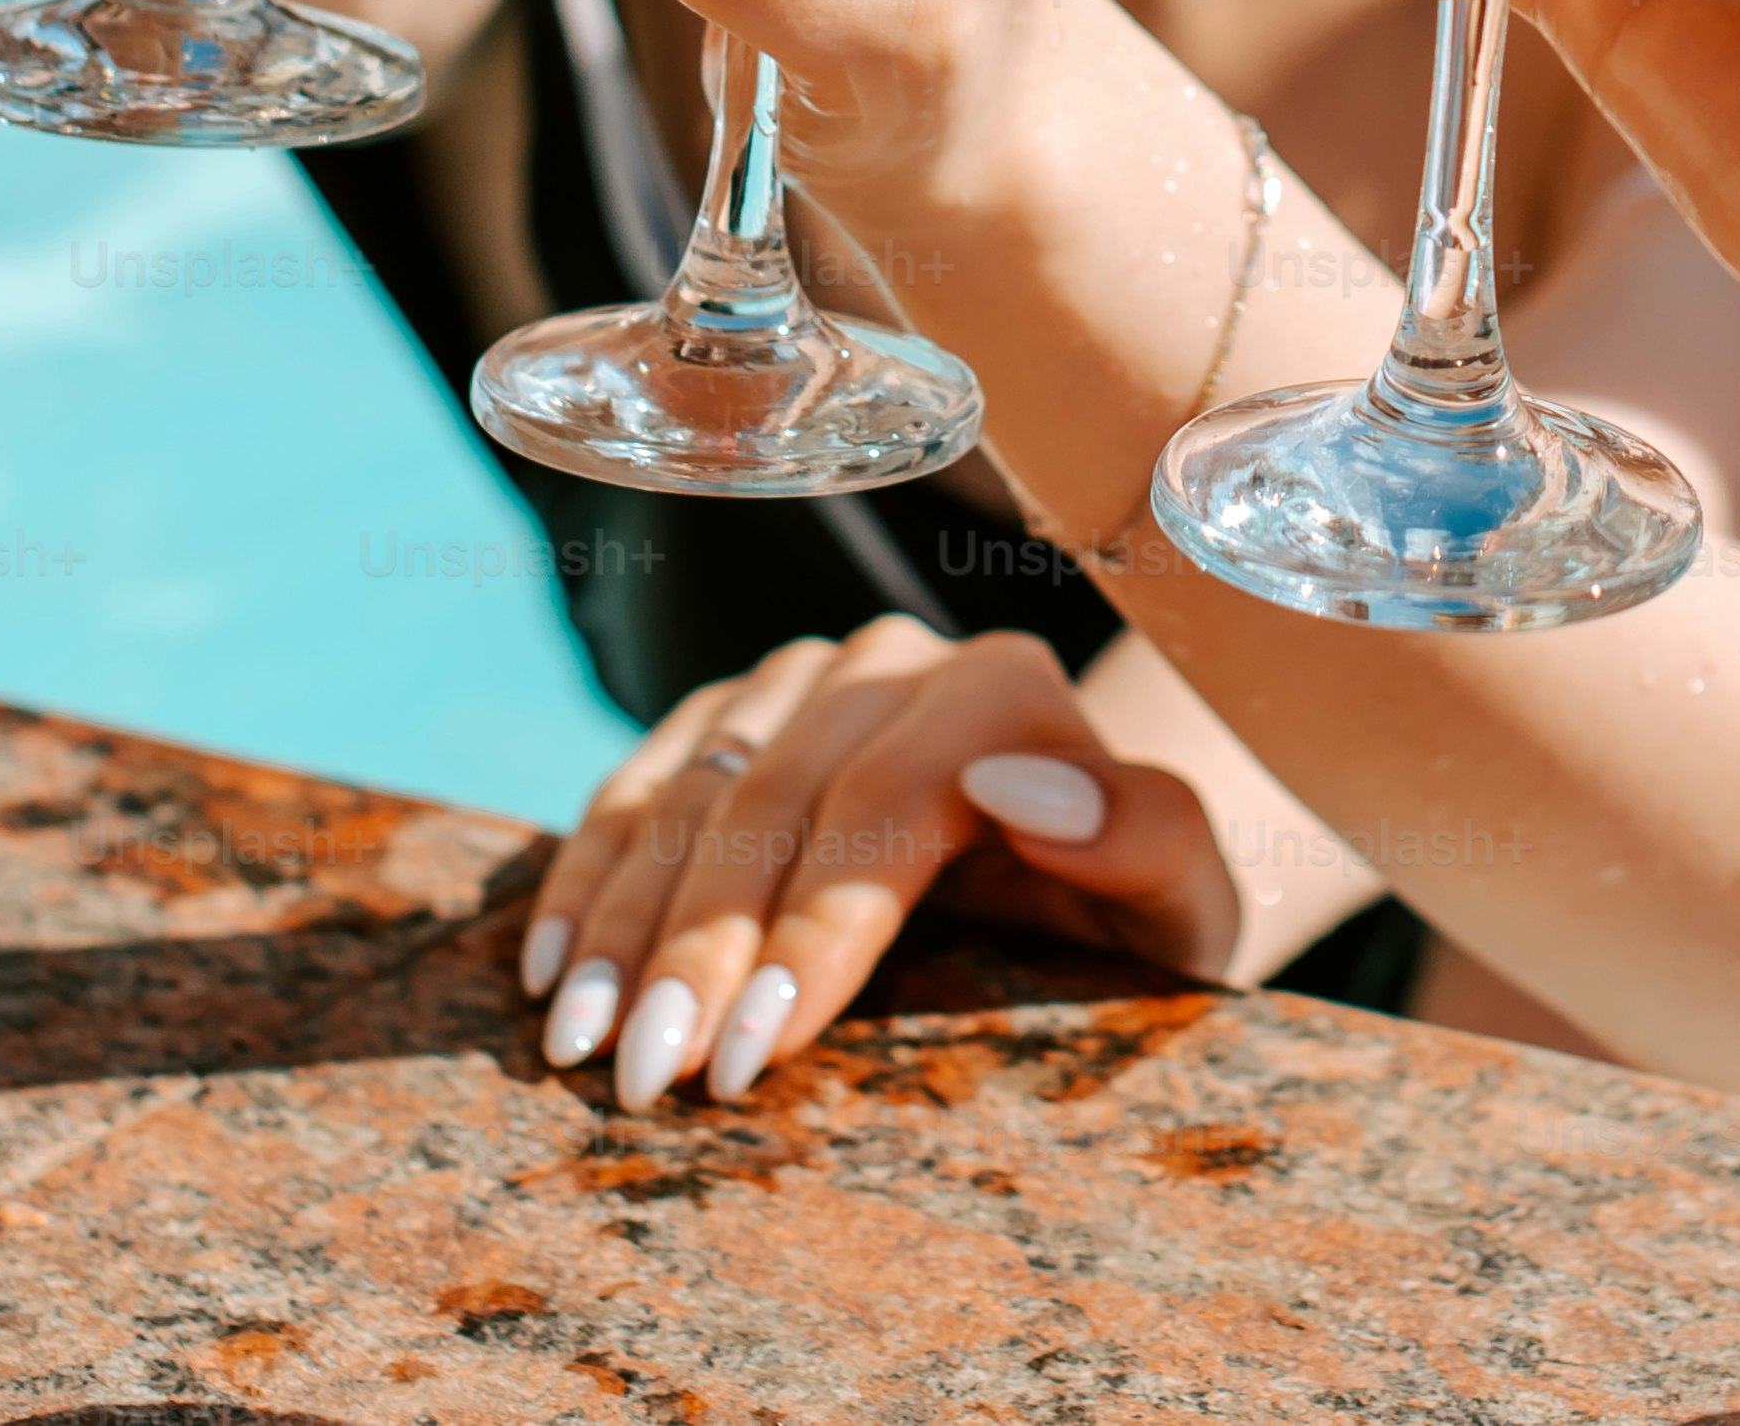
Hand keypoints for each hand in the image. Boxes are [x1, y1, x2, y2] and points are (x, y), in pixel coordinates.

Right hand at [521, 622, 1233, 1107]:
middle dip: (696, 949)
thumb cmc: (1141, 908)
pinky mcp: (732, 716)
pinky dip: (585, 872)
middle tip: (644, 1076)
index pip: (883, 802)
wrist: (1096, 871)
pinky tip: (549, 970)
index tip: (753, 1056)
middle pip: (769, 797)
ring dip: (618, 918)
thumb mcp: (1190, 900)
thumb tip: (1022, 785)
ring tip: (572, 1041)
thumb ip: (1146, 836)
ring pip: (688, 787)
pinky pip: (639, 781)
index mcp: (1005, 691)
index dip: (811, 930)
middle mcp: (894, 663)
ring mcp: (802, 682)